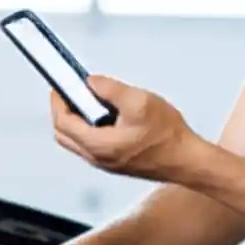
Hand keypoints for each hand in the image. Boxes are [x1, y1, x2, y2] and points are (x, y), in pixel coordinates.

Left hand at [53, 75, 200, 183]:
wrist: (187, 160)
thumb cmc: (168, 136)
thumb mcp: (139, 101)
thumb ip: (110, 89)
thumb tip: (90, 82)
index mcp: (99, 145)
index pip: (62, 123)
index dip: (57, 101)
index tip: (59, 86)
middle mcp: (98, 158)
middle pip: (64, 135)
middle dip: (63, 111)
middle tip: (70, 92)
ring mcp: (106, 163)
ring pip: (77, 141)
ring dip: (77, 119)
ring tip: (90, 100)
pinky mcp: (115, 162)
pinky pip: (91, 145)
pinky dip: (89, 128)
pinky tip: (107, 114)